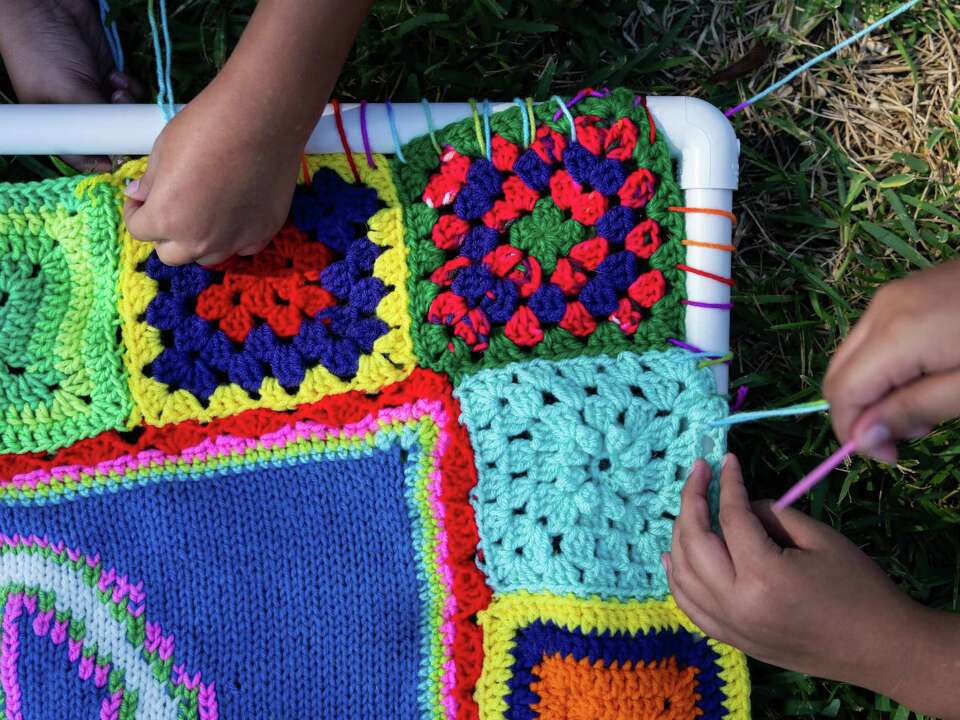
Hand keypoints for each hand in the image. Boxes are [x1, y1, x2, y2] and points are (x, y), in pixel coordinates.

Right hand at [0, 0, 143, 170]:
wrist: (46, 5)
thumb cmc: (44, 51)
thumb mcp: (69, 92)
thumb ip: (96, 121)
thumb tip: (118, 151)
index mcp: (54, 122)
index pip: (79, 151)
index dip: (100, 160)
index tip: (121, 163)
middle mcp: (73, 110)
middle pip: (107, 133)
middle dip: (119, 127)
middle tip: (121, 113)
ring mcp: (91, 92)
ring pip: (121, 113)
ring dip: (126, 105)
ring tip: (116, 89)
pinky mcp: (105, 75)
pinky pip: (128, 92)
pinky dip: (129, 88)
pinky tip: (117, 76)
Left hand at [123, 85, 301, 265]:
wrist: (262, 120)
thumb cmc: (206, 128)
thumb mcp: (164, 149)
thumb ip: (151, 182)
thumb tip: (140, 194)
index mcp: (166, 218)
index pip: (139, 230)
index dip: (137, 212)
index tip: (143, 198)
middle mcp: (199, 239)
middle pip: (171, 254)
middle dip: (165, 235)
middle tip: (172, 209)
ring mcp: (235, 240)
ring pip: (207, 257)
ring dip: (199, 241)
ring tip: (205, 214)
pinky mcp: (264, 232)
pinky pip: (242, 247)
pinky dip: (235, 236)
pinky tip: (235, 213)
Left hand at [664, 455, 919, 689]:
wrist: (880, 649)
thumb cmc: (859, 588)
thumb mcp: (820, 539)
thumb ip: (773, 516)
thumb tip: (743, 505)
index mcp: (764, 575)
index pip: (730, 517)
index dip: (727, 484)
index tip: (727, 460)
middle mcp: (736, 603)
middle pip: (694, 542)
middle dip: (690, 500)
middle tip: (698, 472)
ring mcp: (730, 626)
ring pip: (682, 574)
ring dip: (678, 535)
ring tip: (688, 505)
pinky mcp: (732, 640)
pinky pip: (689, 606)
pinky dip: (677, 577)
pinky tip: (673, 554)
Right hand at [823, 261, 959, 461]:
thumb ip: (913, 410)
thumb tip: (862, 438)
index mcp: (895, 334)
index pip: (841, 393)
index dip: (853, 432)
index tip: (891, 457)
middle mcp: (880, 309)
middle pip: (838, 374)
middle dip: (862, 413)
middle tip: (911, 435)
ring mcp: (893, 295)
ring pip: (854, 356)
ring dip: (876, 391)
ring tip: (927, 406)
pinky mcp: (909, 291)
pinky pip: (875, 338)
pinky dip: (887, 367)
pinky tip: (929, 375)